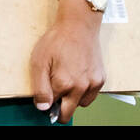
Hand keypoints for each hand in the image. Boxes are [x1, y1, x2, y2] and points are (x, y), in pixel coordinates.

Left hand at [29, 2, 105, 122]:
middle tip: (54, 92)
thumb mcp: (39, 61)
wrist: (78, 25)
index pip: (51, 106)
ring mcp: (93, 84)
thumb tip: (42, 108)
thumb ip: (40, 88)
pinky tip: (77, 78)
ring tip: (66, 80)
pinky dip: (83, 93)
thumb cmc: (57, 41)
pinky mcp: (101, 80)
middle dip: (58, 107)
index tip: (45, 92)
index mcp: (64, 83)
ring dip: (72, 99)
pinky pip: (90, 96)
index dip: (45, 100)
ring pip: (79, 105)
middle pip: (67, 113)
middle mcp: (81, 87)